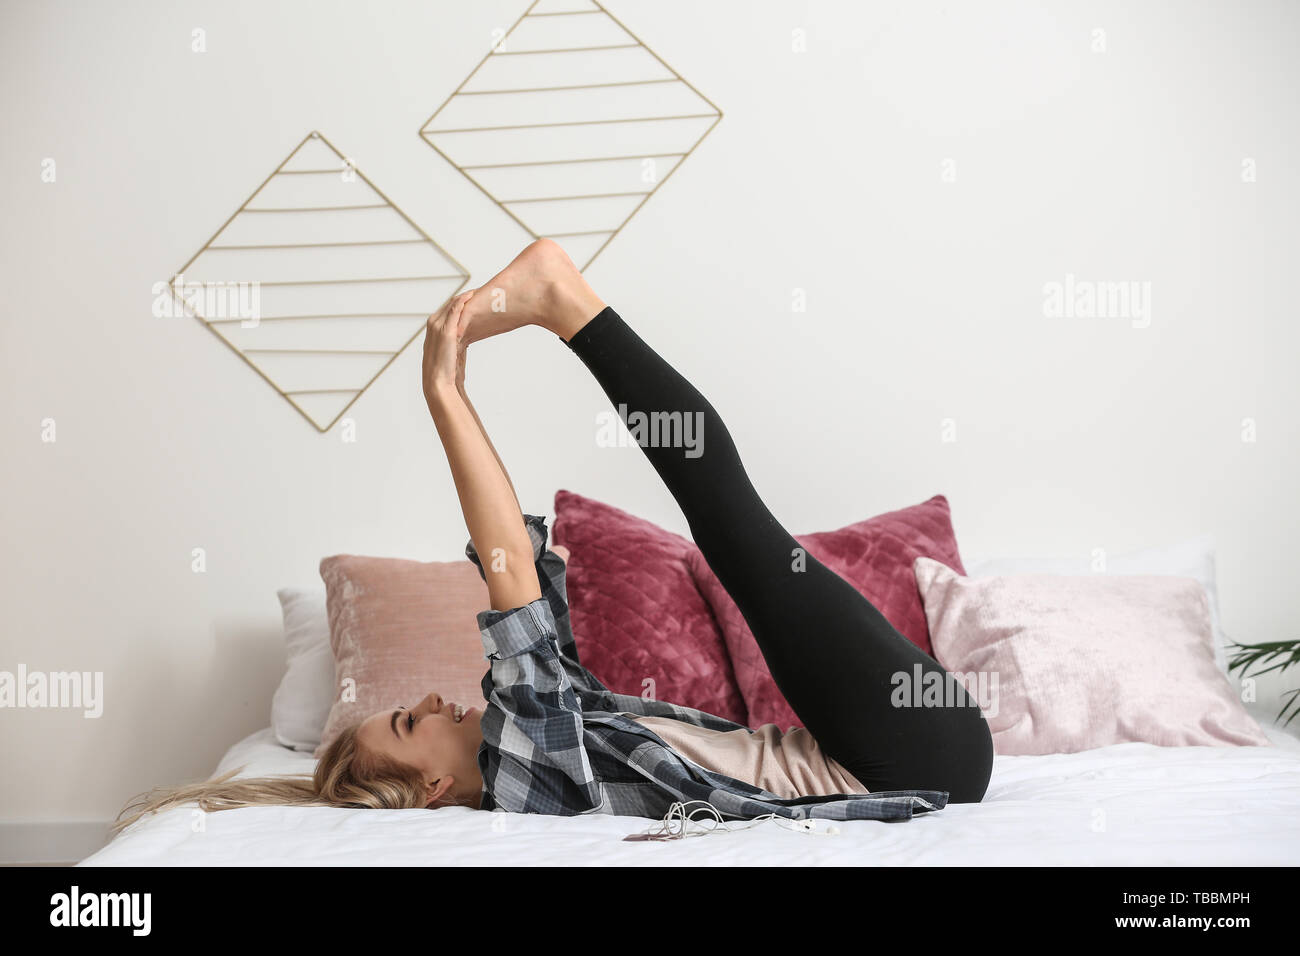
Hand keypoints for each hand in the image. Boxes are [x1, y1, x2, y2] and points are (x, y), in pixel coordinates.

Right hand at [423, 291, 472, 410]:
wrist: (439, 383)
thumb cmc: (447, 371)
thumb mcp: (452, 351)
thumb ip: (457, 340)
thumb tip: (467, 336)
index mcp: (433, 328)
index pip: (448, 308)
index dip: (461, 301)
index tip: (474, 296)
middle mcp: (433, 324)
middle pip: (450, 303)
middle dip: (465, 296)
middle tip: (480, 290)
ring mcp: (437, 326)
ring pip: (453, 304)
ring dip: (466, 296)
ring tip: (479, 290)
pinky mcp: (446, 331)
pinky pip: (455, 311)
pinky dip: (463, 301)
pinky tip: (472, 295)